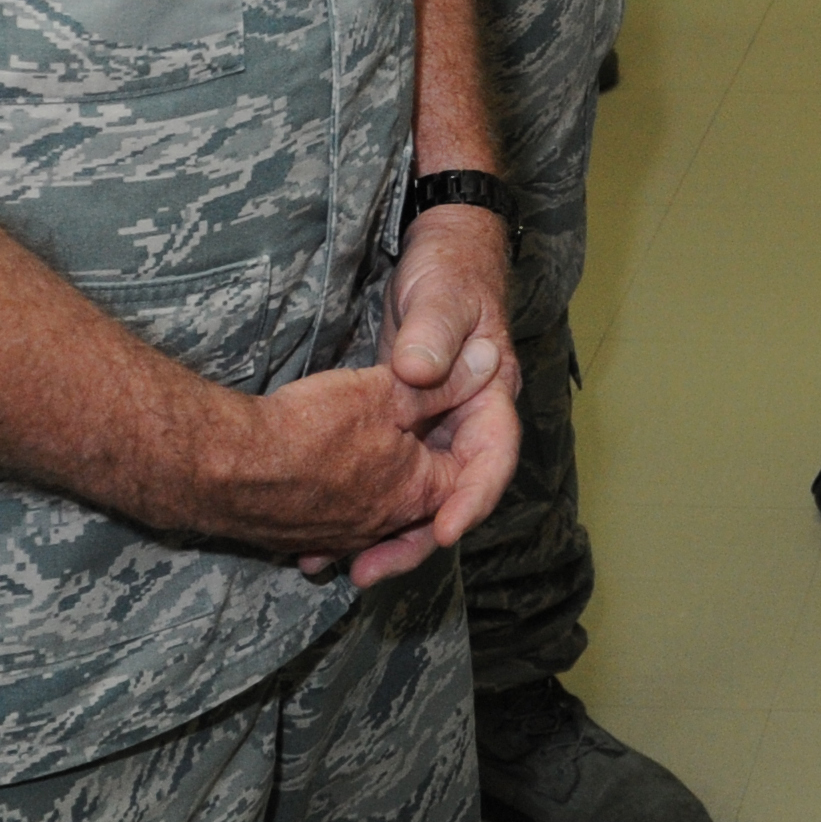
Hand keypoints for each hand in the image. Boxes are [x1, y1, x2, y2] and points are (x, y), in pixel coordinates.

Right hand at [178, 363, 469, 567]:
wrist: (227, 467)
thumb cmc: (311, 426)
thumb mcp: (388, 391)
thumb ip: (443, 382)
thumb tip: (490, 361)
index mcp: (416, 492)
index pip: (465, 476)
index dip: (470, 442)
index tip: (461, 413)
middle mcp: (380, 525)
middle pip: (419, 503)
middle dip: (427, 470)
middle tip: (421, 443)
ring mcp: (336, 537)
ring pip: (371, 516)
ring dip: (377, 494)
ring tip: (373, 468)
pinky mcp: (296, 538)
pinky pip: (329, 526)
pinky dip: (336, 506)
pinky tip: (324, 488)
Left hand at [340, 205, 520, 585]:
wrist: (440, 251)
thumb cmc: (450, 269)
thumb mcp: (443, 296)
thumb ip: (434, 333)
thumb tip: (419, 373)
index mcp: (492, 397)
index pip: (491, 461)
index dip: (471, 501)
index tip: (446, 531)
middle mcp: (468, 422)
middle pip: (453, 495)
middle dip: (417, 538)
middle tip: (371, 570)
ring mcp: (438, 427)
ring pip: (421, 496)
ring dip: (388, 535)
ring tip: (343, 569)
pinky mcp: (407, 426)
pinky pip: (394, 478)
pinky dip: (368, 510)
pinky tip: (328, 534)